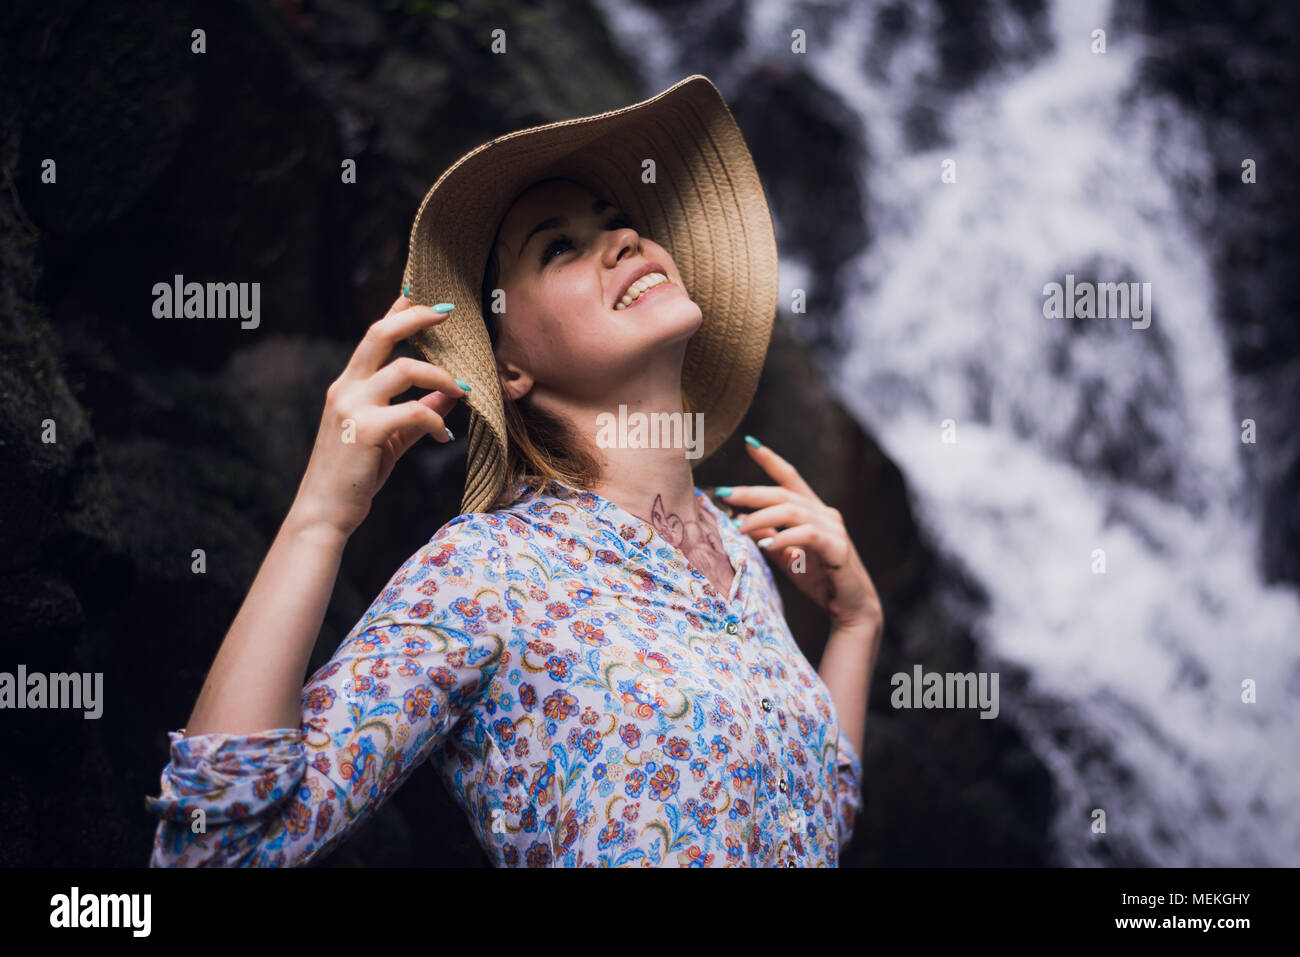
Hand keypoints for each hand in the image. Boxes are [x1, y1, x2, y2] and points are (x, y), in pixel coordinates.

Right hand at [290, 294, 467, 539]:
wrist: (324, 512)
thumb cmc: (353, 476)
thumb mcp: (388, 440)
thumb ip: (416, 416)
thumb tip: (450, 398)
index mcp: (347, 386)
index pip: (373, 336)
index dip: (397, 310)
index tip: (420, 291)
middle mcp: (345, 388)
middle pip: (381, 334)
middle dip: (416, 317)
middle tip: (448, 312)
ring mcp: (351, 407)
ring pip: (403, 369)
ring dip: (439, 376)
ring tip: (461, 390)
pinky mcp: (363, 431)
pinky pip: (413, 412)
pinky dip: (435, 420)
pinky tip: (444, 436)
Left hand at [724, 439, 882, 637]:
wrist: (851, 608)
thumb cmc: (819, 579)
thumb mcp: (786, 555)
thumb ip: (768, 536)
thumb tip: (740, 522)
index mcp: (813, 511)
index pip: (790, 478)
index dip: (771, 460)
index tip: (750, 444)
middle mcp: (825, 514)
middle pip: (784, 493)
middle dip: (751, 492)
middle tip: (724, 494)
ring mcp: (833, 529)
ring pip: (792, 511)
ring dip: (761, 517)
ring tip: (739, 527)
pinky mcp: (838, 548)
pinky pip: (807, 535)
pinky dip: (784, 537)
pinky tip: (767, 544)